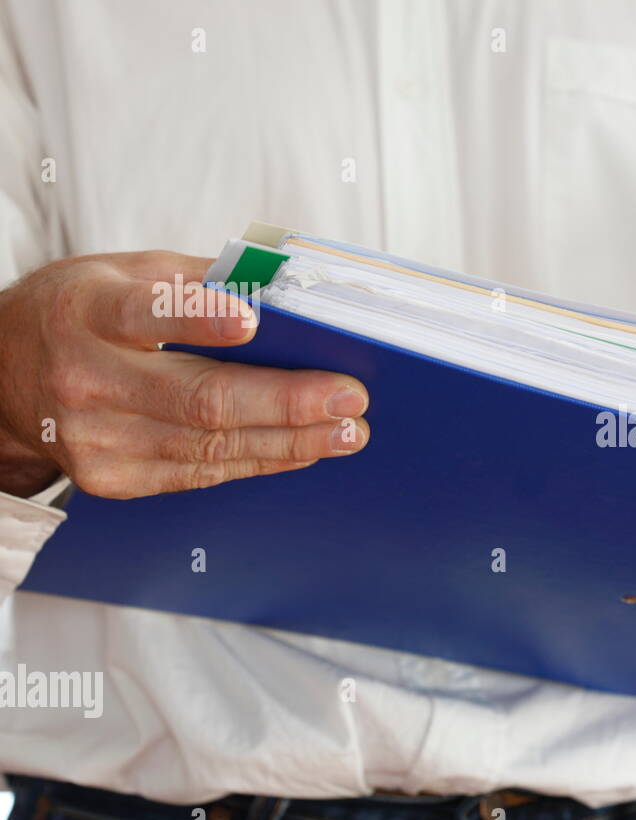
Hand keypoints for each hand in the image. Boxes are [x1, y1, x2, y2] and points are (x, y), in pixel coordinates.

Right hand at [0, 251, 370, 498]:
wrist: (3, 377)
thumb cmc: (83, 313)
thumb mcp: (126, 272)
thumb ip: (202, 281)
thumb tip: (291, 295)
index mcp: (89, 312)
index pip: (148, 314)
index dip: (200, 319)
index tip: (254, 322)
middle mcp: (86, 381)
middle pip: (200, 399)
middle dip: (286, 401)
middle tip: (350, 398)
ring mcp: (97, 440)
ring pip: (212, 446)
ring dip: (291, 441)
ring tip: (349, 431)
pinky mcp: (112, 481)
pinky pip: (202, 474)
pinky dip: (261, 461)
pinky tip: (305, 449)